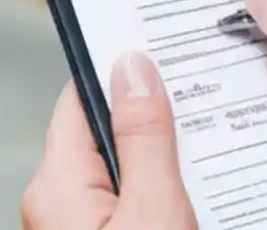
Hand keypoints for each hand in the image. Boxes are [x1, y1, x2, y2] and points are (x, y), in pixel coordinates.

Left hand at [21, 52, 196, 229]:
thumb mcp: (153, 212)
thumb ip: (144, 140)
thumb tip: (133, 70)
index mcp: (57, 185)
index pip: (82, 99)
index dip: (123, 73)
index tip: (164, 55)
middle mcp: (55, 204)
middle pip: (104, 136)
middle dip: (152, 120)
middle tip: (204, 107)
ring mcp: (75, 227)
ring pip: (121, 173)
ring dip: (162, 163)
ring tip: (211, 151)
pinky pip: (127, 205)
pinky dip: (158, 196)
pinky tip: (195, 196)